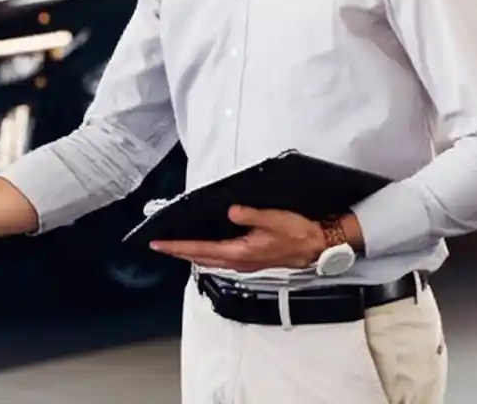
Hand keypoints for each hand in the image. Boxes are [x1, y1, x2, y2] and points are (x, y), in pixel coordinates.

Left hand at [149, 205, 326, 271]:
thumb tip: (231, 211)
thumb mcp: (274, 219)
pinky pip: (220, 260)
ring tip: (174, 247)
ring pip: (209, 260)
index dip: (178, 247)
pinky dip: (205, 254)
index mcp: (240, 252)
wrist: (317, 247)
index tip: (159, 244)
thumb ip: (251, 215)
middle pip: (200, 258)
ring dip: (190, 254)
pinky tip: (202, 249)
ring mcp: (244, 264)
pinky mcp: (250, 261)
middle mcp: (238, 261)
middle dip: (178, 252)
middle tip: (159, 246)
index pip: (201, 249)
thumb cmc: (298, 233)